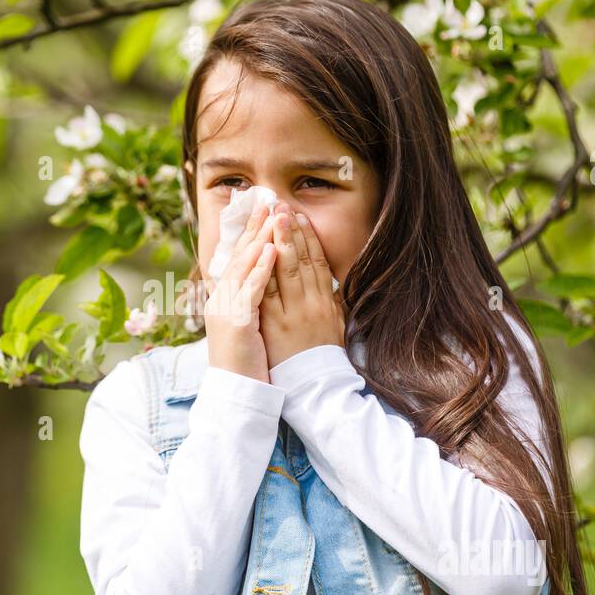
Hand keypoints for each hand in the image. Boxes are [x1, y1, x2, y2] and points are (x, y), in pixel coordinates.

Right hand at [204, 203, 278, 382]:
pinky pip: (251, 291)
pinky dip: (261, 269)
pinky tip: (271, 251)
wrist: (235, 394)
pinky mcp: (237, 324)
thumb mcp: (247, 325)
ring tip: (273, 217)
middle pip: (239, 256)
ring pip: (243, 267)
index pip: (237, 259)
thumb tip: (264, 280)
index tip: (263, 211)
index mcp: (224, 299)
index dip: (250, 233)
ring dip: (259, 239)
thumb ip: (251, 301)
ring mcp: (226, 311)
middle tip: (269, 201)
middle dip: (255, 227)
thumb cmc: (246, 362)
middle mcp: (221, 300)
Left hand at [260, 203, 344, 370]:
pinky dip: (264, 270)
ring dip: (279, 242)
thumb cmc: (324, 358)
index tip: (300, 217)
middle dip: (291, 232)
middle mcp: (312, 304)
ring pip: (286, 271)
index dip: (309, 238)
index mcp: (327, 304)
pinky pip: (268, 293)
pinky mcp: (275, 325)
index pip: (318, 263)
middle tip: (281, 206)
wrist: (315, 388)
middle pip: (302, 261)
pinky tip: (259, 252)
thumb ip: (332, 302)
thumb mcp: (335, 326)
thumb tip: (331, 282)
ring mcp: (293, 314)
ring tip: (271, 219)